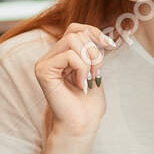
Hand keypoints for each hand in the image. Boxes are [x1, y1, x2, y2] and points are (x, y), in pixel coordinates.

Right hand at [34, 23, 115, 140]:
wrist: (81, 125)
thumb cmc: (88, 104)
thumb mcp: (95, 70)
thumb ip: (94, 50)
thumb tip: (100, 35)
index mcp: (62, 54)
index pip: (76, 29)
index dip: (94, 33)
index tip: (110, 46)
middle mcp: (51, 56)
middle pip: (76, 33)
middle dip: (94, 52)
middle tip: (96, 73)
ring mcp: (45, 62)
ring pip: (73, 41)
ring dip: (89, 60)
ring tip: (89, 79)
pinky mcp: (43, 70)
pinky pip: (69, 56)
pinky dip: (81, 69)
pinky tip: (80, 85)